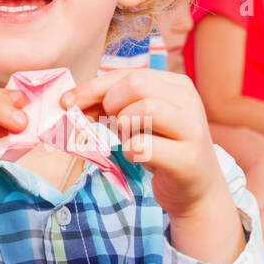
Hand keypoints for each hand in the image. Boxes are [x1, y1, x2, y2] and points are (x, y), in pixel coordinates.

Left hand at [62, 68, 226, 218]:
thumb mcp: (139, 122)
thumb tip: (71, 101)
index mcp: (177, 86)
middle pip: (136, 84)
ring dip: (123, 127)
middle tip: (112, 125)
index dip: (93, 87)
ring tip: (129, 140)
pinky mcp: (187, 159)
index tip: (68, 102)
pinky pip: (143, 146)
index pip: (128, 74)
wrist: (195, 189)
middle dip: (112, 104)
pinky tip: (138, 158)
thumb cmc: (162, 150)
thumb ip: (111, 106)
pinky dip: (130, 152)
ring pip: (145, 109)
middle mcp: (190, 102)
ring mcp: (192, 130)